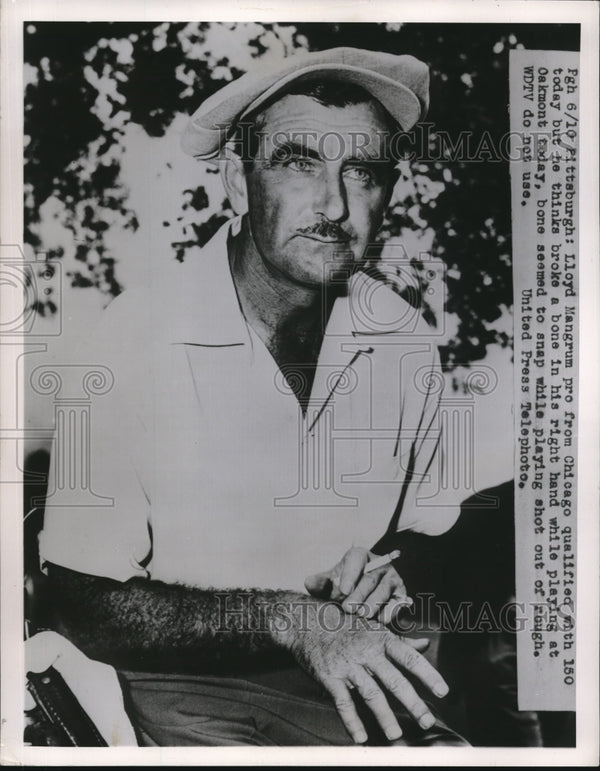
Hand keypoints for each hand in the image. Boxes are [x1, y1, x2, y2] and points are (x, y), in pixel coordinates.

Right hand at [277, 600, 447, 743]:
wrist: (305, 621)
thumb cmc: (344, 623)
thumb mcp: (373, 626)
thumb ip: (400, 640)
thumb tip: (425, 645)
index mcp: (380, 638)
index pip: (408, 657)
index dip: (427, 673)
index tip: (443, 691)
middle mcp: (366, 651)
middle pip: (393, 679)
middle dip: (412, 702)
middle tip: (427, 721)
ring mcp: (347, 665)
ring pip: (370, 694)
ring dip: (384, 716)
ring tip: (395, 734)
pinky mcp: (330, 677)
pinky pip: (343, 702)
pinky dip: (352, 721)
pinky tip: (361, 737)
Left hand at [305, 546, 410, 623]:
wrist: (367, 593)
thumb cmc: (346, 584)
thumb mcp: (333, 580)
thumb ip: (321, 582)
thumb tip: (308, 582)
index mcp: (360, 556)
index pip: (356, 559)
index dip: (350, 574)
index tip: (342, 589)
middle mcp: (379, 564)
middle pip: (369, 578)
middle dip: (359, 594)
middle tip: (348, 608)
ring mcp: (392, 578)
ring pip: (384, 591)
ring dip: (373, 604)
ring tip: (362, 615)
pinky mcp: (401, 594)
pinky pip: (397, 602)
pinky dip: (390, 611)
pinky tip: (380, 621)